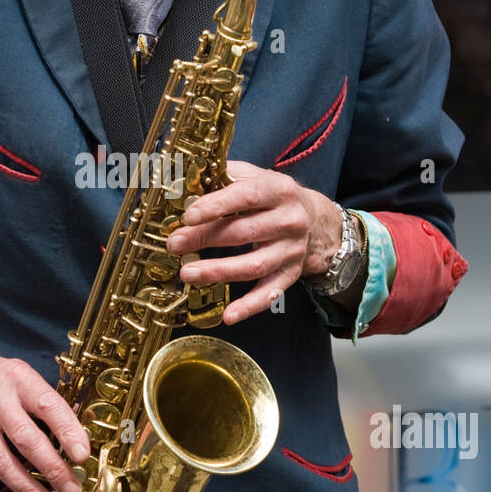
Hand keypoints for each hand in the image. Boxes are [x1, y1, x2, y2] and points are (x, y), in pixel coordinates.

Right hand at [0, 333, 90, 491]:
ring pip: (0, 462)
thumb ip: (39, 398)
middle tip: (71, 489)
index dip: (68, 431)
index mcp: (15, 376)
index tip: (82, 456)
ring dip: (27, 490)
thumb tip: (75, 432)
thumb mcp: (14, 372)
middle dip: (53, 469)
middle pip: (25, 439)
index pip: (47, 405)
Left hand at [165, 160, 342, 323]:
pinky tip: (228, 315)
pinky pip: (269, 293)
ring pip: (253, 266)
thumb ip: (224, 176)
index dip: (216, 206)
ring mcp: (291, 250)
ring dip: (218, 272)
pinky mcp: (291, 274)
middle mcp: (289, 220)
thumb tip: (184, 181)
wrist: (315, 220)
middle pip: (244, 233)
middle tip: (175, 244)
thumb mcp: (255, 176)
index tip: (188, 216)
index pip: (246, 196)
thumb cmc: (273, 197)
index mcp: (278, 190)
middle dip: (205, 239)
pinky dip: (249, 306)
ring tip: (188, 274)